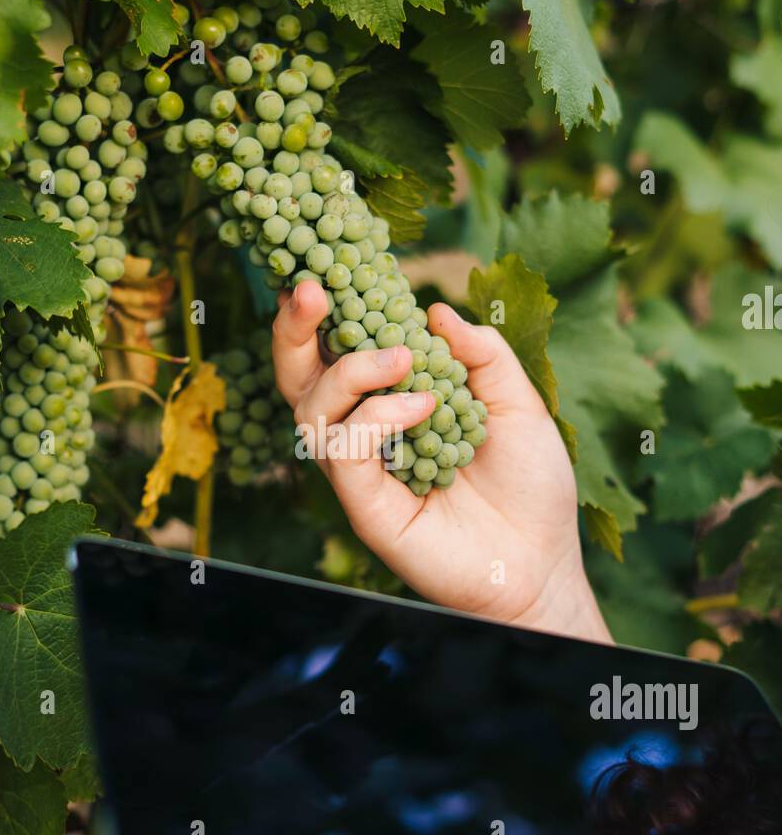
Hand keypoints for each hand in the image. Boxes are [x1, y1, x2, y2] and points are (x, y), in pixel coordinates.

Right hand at [272, 282, 610, 641]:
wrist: (542, 561)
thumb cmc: (530, 486)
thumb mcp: (517, 403)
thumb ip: (481, 354)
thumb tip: (435, 311)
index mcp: (393, 405)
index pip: (338, 354)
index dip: (322, 314)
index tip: (325, 273)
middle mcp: (366, 436)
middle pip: (298, 380)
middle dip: (293, 331)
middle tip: (310, 291)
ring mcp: (362, 473)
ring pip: (311, 412)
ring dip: (352, 371)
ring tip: (403, 361)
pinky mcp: (366, 507)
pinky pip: (343, 453)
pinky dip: (377, 417)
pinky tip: (422, 408)